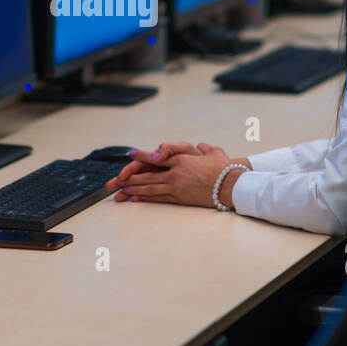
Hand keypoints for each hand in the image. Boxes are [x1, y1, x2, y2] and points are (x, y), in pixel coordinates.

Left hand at [111, 143, 233, 208]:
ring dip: (134, 190)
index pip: (155, 157)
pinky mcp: (180, 198)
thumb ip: (204, 148)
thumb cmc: (224, 168)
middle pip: (147, 175)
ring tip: (121, 192)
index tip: (129, 155)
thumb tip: (201, 146)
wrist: (231, 185)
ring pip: (150, 188)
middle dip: (129, 179)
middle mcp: (175, 173)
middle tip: (115, 182)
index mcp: (180, 159)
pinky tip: (138, 199)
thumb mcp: (213, 153)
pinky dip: (147, 198)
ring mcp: (176, 187)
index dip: (141, 157)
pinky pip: (159, 198)